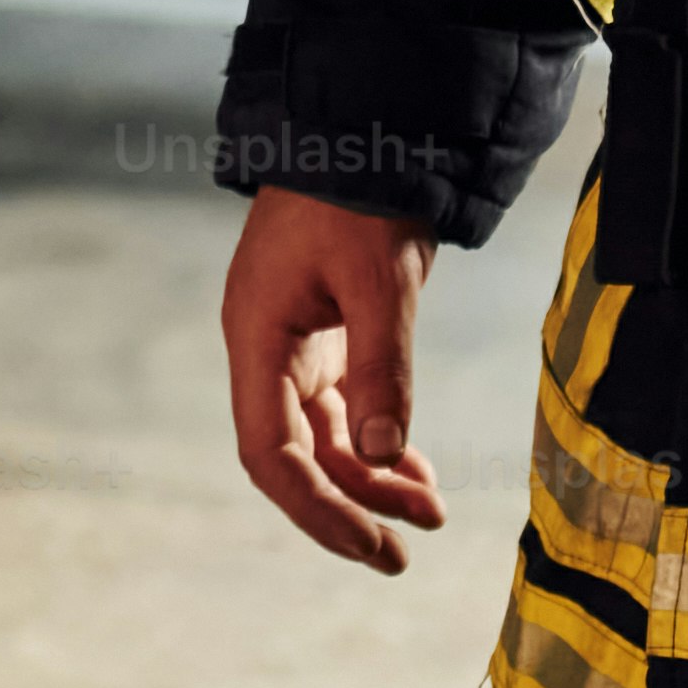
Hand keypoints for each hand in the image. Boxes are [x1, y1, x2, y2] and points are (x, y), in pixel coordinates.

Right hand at [221, 185, 447, 572]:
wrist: (360, 130)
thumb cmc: (360, 196)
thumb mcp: (378, 279)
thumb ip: (381, 367)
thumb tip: (380, 456)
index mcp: (258, 338)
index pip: (268, 449)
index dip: (314, 506)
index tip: (368, 543)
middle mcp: (267, 350)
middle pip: (295, 456)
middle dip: (345, 509)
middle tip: (400, 557)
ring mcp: (293, 345)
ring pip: (324, 437)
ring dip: (371, 481)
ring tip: (429, 515)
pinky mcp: (325, 336)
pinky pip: (345, 410)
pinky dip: (379, 443)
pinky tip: (417, 473)